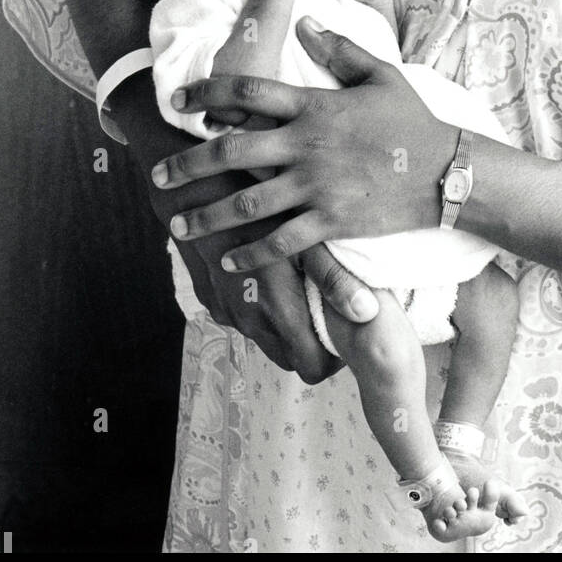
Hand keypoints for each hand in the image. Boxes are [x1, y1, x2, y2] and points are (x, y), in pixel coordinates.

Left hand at [153, 19, 458, 268]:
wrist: (447, 170)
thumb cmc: (413, 121)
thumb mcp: (379, 75)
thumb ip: (338, 49)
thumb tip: (305, 21)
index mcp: (314, 106)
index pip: (249, 92)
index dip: (208, 93)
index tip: (179, 101)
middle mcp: (307, 145)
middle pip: (233, 151)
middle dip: (190, 164)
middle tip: (159, 175)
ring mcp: (317, 186)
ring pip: (248, 204)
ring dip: (208, 216)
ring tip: (179, 225)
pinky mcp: (331, 221)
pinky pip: (281, 242)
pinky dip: (252, 254)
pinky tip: (229, 260)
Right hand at [168, 224, 379, 383]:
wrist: (195, 193)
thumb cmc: (259, 209)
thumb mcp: (302, 237)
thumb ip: (333, 279)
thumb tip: (367, 312)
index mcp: (277, 309)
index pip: (312, 368)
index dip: (331, 359)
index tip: (342, 338)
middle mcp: (249, 320)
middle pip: (289, 359)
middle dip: (309, 346)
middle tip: (324, 312)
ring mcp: (226, 312)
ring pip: (265, 339)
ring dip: (282, 327)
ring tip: (297, 289)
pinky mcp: (211, 300)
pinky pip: (242, 319)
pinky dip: (257, 309)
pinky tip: (267, 278)